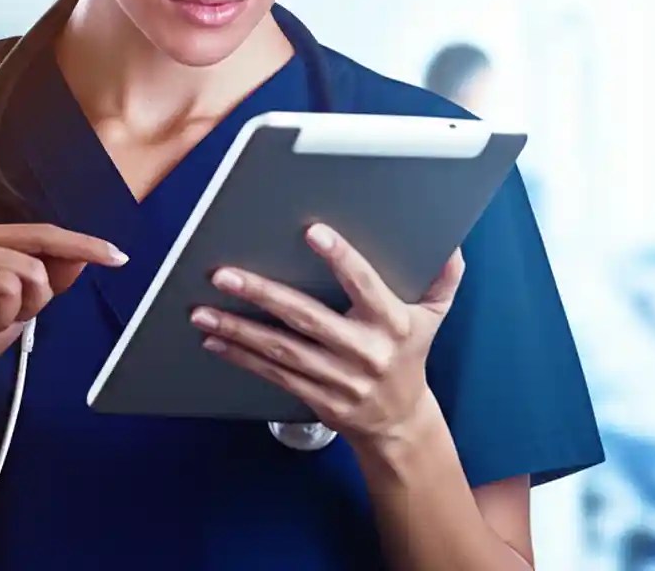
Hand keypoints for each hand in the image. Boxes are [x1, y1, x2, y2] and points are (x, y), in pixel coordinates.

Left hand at [191, 224, 464, 445]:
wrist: (399, 423)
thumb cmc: (410, 356)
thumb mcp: (433, 317)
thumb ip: (443, 277)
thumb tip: (452, 240)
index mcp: (392, 324)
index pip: (364, 285)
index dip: (341, 258)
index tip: (312, 232)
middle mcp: (364, 352)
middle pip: (307, 318)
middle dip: (262, 294)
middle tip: (224, 273)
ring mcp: (338, 379)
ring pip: (281, 350)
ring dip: (238, 329)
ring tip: (203, 311)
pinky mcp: (316, 398)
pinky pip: (273, 374)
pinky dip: (241, 357)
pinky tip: (213, 341)